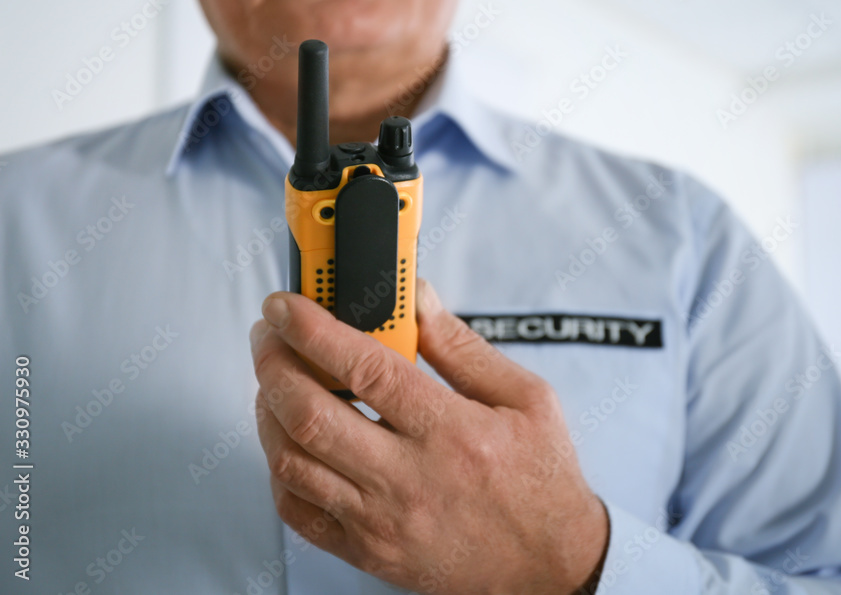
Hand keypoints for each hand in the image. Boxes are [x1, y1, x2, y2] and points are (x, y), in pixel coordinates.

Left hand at [249, 279, 608, 593]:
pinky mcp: (367, 551)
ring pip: (292, 461)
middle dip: (273, 362)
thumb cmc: (541, 478)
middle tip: (269, 335)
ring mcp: (381, 521)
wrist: (550, 564)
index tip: (285, 305)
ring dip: (269, 410)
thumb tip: (416, 297)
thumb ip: (463, 346)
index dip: (313, 329)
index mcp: (451, 431)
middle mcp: (409, 478)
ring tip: (275, 379)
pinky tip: (289, 439)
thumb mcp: (526, 398)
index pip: (364, 368)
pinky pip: (298, 510)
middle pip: (310, 414)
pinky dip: (279, 468)